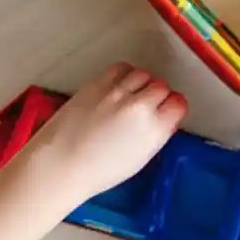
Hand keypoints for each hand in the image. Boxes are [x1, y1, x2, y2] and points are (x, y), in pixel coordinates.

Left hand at [21, 63, 187, 202]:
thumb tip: (163, 120)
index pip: (178, 103)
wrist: (61, 164)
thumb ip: (156, 135)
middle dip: (158, 95)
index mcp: (154, 130)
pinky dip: (125, 74)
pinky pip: (121, 68)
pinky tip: (119, 86)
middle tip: (148, 104)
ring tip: (133, 94)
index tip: (168, 110)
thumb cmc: (97, 171)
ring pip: (143, 74)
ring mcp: (118, 92)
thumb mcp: (140, 159)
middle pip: (162, 86)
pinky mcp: (98, 83)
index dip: (173, 107)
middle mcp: (140, 107)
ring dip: (142, 83)